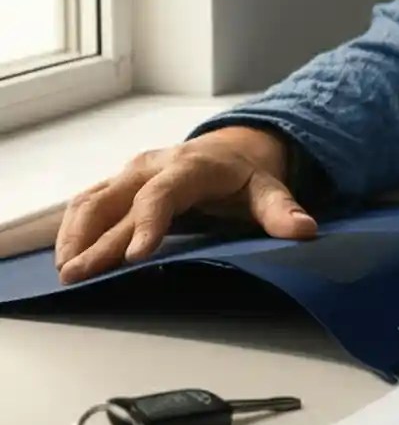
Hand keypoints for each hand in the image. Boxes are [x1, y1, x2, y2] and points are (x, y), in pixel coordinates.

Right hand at [55, 127, 316, 283]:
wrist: (230, 150)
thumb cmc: (246, 176)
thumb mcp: (269, 189)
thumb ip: (282, 211)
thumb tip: (305, 230)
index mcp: (191, 167)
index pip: (163, 194)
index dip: (148, 223)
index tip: (135, 255)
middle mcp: (154, 166)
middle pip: (119, 203)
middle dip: (99, 240)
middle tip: (80, 274)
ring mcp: (131, 174)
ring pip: (93, 201)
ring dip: (75, 235)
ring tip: (66, 270)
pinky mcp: (118, 184)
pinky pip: (86, 202)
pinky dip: (71, 228)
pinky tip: (66, 256)